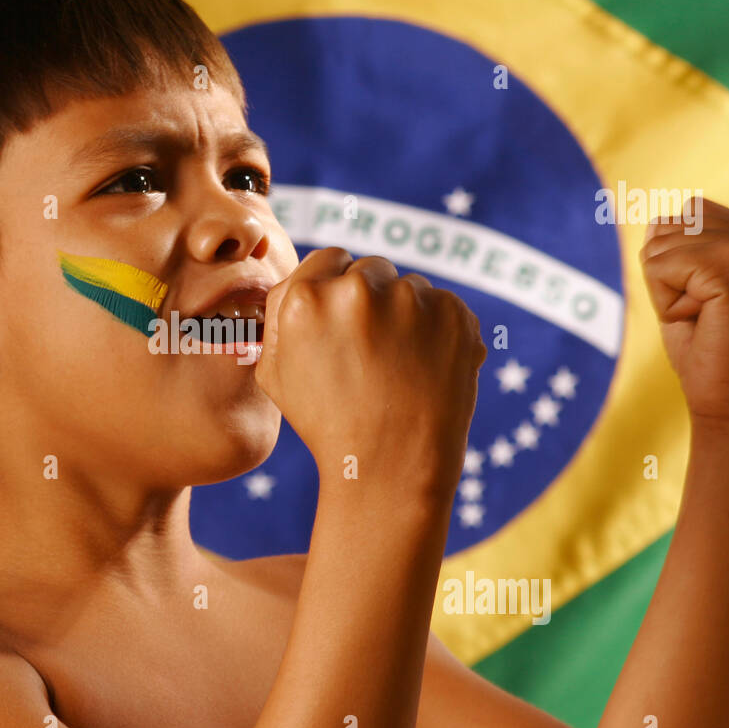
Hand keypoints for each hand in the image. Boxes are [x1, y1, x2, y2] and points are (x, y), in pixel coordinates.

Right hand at [255, 247, 485, 497]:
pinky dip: (438, 332)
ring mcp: (411, 300)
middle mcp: (357, 290)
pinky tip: (425, 370)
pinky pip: (443, 308)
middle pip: (369, 270)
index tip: (345, 319)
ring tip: (400, 368)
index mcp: (305, 299)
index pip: (328, 259)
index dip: (336, 288)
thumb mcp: (274, 372)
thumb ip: (280, 313)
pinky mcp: (453, 314)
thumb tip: (304, 277)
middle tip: (372, 352)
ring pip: (409, 289)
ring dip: (406, 316)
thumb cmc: (327, 423)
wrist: (391, 468)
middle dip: (371, 301)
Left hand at [639, 198, 728, 431]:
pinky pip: (657, 267)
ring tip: (707, 320)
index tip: (717, 306)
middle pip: (671, 224)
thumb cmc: (717, 354)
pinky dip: (665, 302)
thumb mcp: (698, 287)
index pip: (689, 216)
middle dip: (670, 276)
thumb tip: (655, 221)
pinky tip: (701, 324)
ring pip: (659, 244)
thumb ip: (683, 246)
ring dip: (667, 290)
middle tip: (708, 317)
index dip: (681, 268)